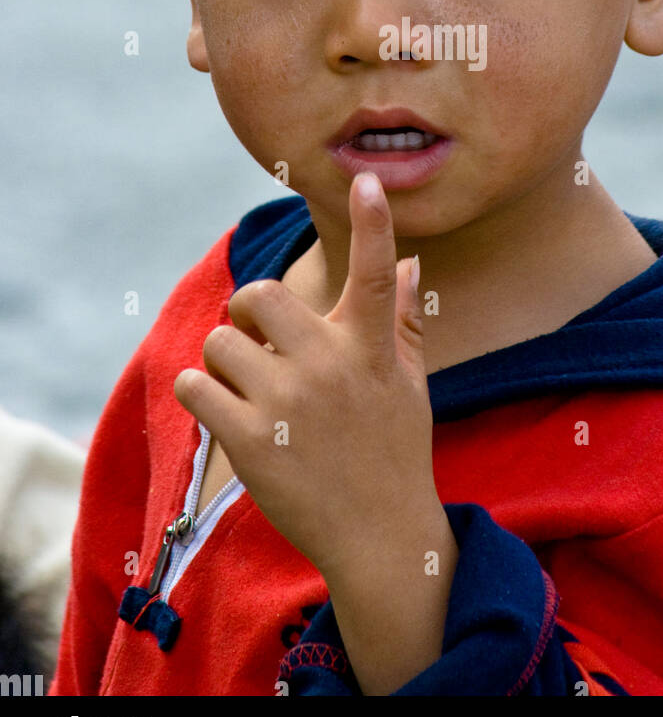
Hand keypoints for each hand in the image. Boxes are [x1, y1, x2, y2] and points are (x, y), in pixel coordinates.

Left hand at [174, 172, 441, 582]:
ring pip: (220, 342)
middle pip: (258, 296)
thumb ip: (402, 319)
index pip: (376, 273)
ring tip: (248, 391)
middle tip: (258, 342)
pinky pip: (197, 386)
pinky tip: (226, 412)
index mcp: (372, 348)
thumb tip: (412, 262)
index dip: (375, 223)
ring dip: (224, 362)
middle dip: (247, 314)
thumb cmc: (394, 451)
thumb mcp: (409, 383)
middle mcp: (331, 366)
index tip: (368, 180)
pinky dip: (201, 393)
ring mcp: (290, 403)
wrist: (380, 536)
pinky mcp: (252, 441)